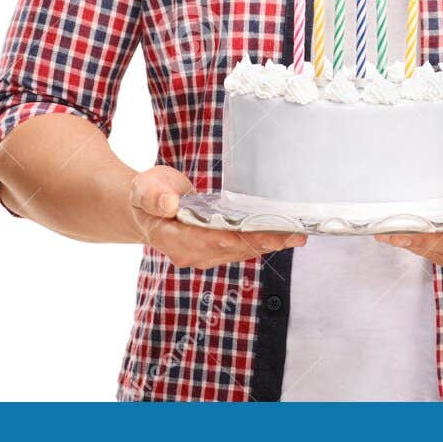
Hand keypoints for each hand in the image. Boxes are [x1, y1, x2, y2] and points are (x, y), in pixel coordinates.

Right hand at [128, 165, 306, 269]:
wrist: (149, 208)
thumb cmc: (148, 194)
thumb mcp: (145, 188)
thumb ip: (154, 196)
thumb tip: (169, 204)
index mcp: (170, 237)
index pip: (200, 240)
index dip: (224, 238)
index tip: (247, 234)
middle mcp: (190, 252)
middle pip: (229, 249)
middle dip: (259, 241)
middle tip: (288, 234)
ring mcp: (205, 254)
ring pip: (242, 251)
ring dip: (270, 243)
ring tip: (297, 234)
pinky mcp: (219, 250)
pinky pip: (245, 248)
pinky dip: (266, 241)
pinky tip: (288, 235)